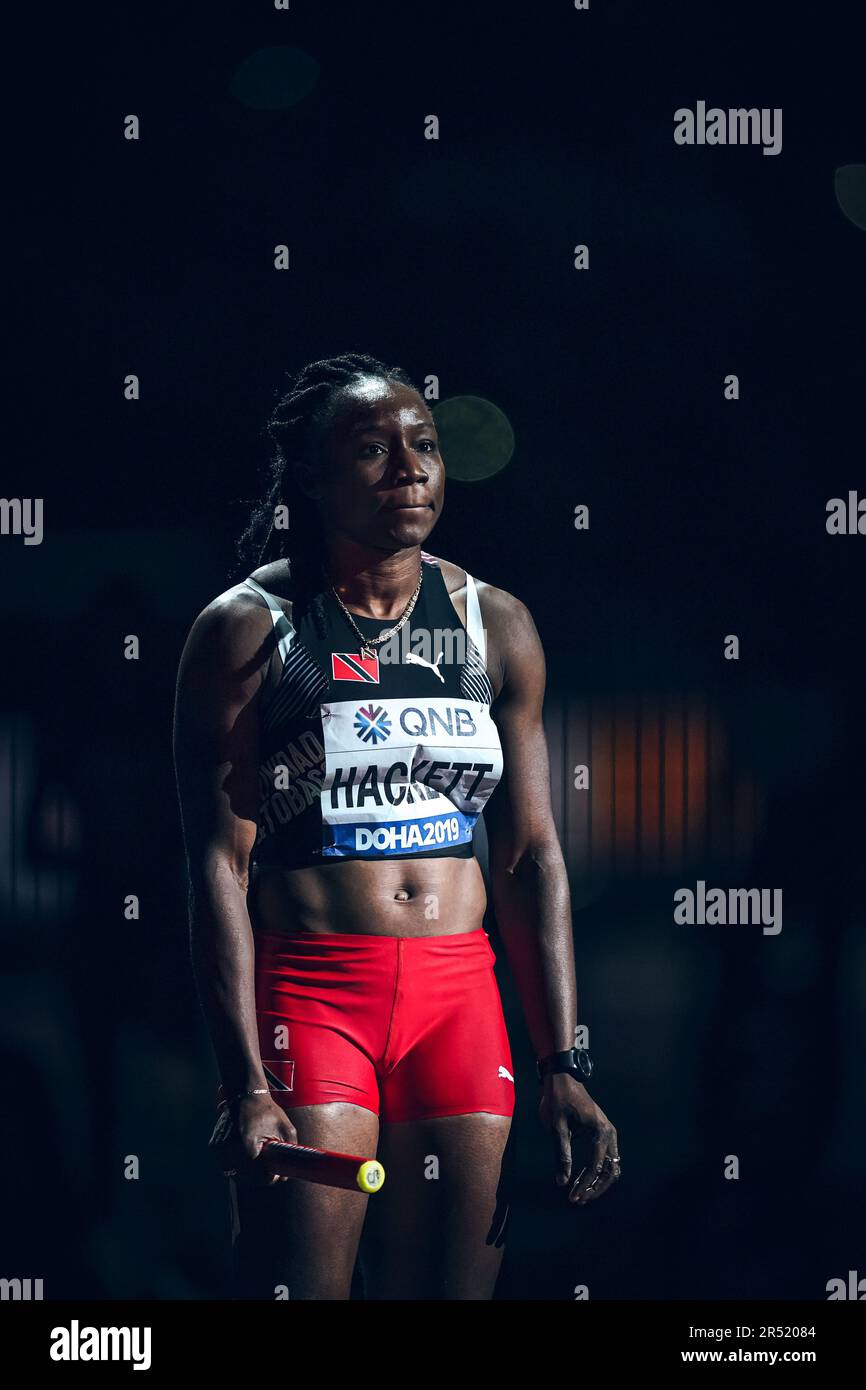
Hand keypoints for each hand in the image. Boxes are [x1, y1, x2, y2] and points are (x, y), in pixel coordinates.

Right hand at [208, 1093, 298, 1185]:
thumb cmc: (268, 1112)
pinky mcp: (214, 1146)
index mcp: (247, 1145)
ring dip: (245, 1172)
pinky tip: (244, 1156)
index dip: (269, 1177)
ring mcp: (219, 1148)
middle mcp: (229, 1148)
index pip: (258, 1175)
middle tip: (267, 1169)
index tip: (275, 1172)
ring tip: (256, 1162)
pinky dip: (235, 1164)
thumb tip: (284, 1176)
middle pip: (245, 1177)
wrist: (245, 1094)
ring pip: (233, 1173)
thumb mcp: (286, 1129)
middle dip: (257, 1176)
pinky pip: (225, 1164)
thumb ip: (289, 1152)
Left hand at [539, 1073, 620, 1203]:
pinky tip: (581, 1180)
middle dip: (595, 1188)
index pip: (596, 1167)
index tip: (572, 1198)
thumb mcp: (557, 1127)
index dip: (584, 1185)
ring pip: (611, 1166)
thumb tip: (562, 1181)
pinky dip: (596, 1172)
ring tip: (580, 1194)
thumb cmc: (558, 1099)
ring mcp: (608, 1133)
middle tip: (578, 1200)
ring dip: (597, 1182)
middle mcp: (609, 1133)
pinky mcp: (602, 1133)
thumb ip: (562, 1154)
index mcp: (600, 1131)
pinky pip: (605, 1158)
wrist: (563, 1077)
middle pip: (610, 1171)